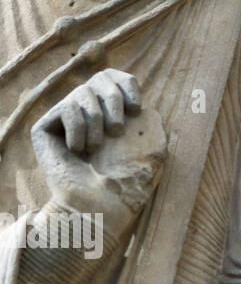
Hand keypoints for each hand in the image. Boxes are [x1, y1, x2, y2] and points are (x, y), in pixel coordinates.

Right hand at [31, 69, 167, 234]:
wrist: (100, 206)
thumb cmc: (128, 183)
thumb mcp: (152, 149)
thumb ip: (152, 124)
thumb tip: (149, 109)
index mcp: (111, 112)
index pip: (116, 77)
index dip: (127, 85)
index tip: (136, 109)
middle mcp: (87, 111)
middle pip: (101, 78)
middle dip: (114, 101)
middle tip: (117, 131)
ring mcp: (64, 119)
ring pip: (82, 93)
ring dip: (96, 121)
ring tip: (96, 147)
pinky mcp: (44, 129)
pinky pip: (65, 108)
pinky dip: (78, 130)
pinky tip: (78, 150)